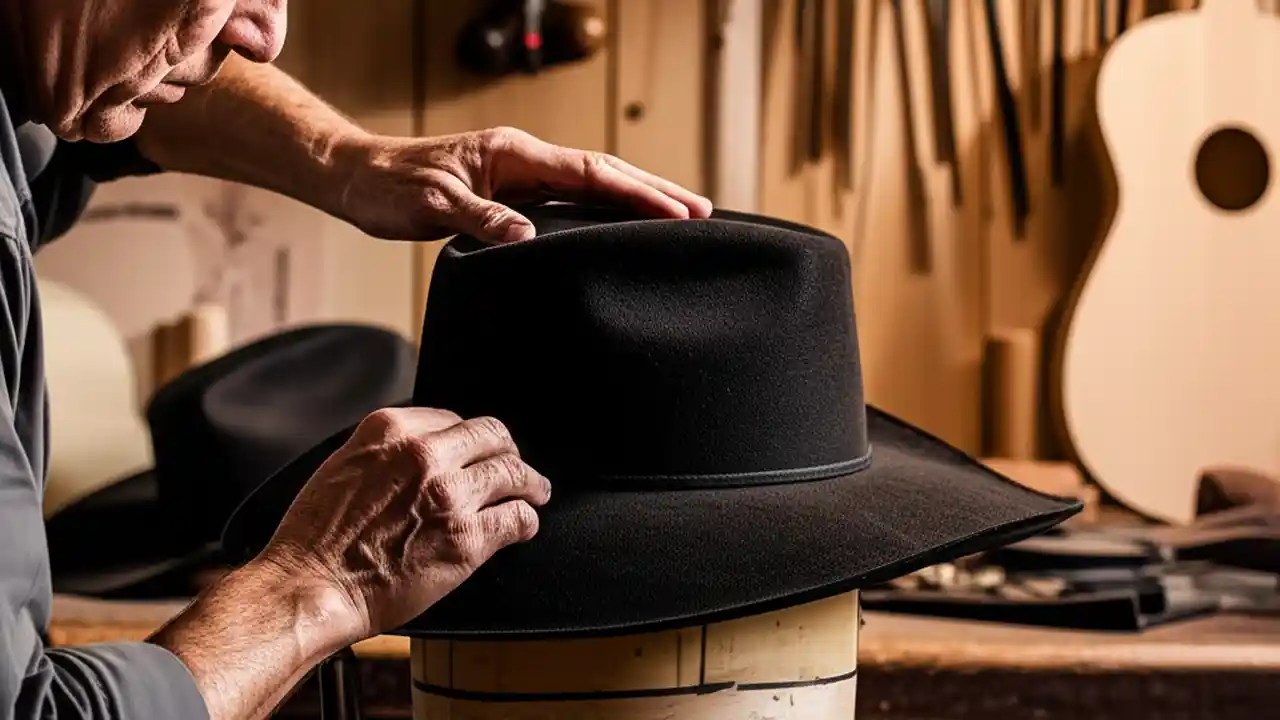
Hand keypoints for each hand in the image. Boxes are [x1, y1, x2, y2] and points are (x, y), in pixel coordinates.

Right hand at [255, 407, 550, 643]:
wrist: (312, 586)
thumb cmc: (318, 537)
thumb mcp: (346, 465)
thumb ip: (389, 451)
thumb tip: (425, 450)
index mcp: (392, 430)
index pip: (454, 419)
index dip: (471, 438)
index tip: (477, 450)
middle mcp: (426, 456)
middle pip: (492, 437)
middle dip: (508, 451)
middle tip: (516, 465)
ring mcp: (451, 496)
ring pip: (513, 473)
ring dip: (530, 483)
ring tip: (536, 491)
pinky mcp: (467, 539)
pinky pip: (516, 518)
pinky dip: (527, 521)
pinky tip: (524, 526)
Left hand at [334, 126, 713, 243]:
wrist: (356, 177)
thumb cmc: (388, 187)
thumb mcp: (433, 204)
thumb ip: (481, 218)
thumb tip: (527, 238)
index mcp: (513, 154)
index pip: (590, 172)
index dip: (637, 192)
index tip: (678, 210)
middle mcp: (522, 159)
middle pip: (603, 172)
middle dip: (654, 190)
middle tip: (701, 212)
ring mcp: (518, 174)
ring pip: (591, 184)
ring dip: (634, 199)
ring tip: (677, 217)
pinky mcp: (510, 193)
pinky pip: (569, 200)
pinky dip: (602, 210)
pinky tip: (618, 227)